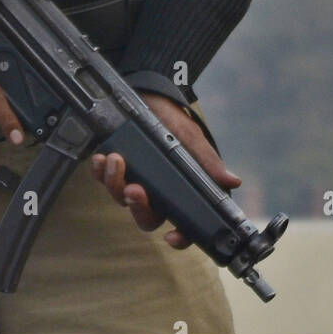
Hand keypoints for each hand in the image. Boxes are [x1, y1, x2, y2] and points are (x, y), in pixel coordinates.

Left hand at [90, 92, 240, 248]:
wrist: (151, 96)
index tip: (171, 236)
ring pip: (121, 198)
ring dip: (116, 183)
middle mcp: (155, 193)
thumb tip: (232, 181)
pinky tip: (100, 158)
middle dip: (139, 207)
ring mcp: (132, 181)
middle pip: (146, 217)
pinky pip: (102, 178)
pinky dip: (99, 171)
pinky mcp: (113, 168)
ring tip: (116, 160)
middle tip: (136, 190)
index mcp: (178, 192)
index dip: (180, 237)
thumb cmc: (174, 122)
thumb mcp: (192, 139)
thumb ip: (207, 161)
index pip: (183, 224)